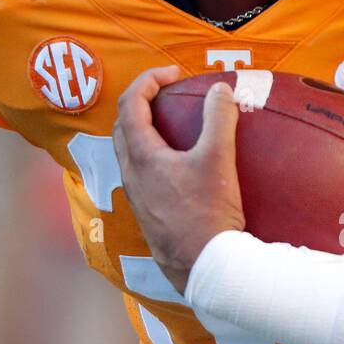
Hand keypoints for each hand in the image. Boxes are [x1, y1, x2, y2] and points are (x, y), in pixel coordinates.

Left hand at [112, 65, 244, 294]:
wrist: (205, 268)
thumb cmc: (209, 213)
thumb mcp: (219, 160)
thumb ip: (220, 119)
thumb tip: (222, 89)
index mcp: (142, 157)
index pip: (131, 104)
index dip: (148, 80)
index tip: (173, 75)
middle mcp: (131, 176)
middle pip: (122, 127)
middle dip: (140, 103)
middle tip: (168, 95)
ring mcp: (137, 198)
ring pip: (128, 153)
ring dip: (143, 131)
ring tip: (172, 126)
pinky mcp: (147, 215)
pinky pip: (139, 174)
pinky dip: (151, 156)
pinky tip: (179, 166)